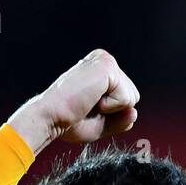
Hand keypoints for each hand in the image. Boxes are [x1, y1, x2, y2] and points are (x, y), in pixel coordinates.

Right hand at [7, 48, 139, 154]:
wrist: (51, 118)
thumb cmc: (70, 122)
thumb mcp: (101, 124)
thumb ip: (120, 120)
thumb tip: (135, 113)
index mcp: (101, 71)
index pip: (127, 98)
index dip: (111, 114)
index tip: (87, 109)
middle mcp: (104, 60)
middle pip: (133, 97)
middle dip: (115, 111)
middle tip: (88, 107)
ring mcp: (106, 61)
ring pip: (132, 97)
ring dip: (112, 110)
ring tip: (88, 102)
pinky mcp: (107, 66)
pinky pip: (127, 99)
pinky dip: (110, 107)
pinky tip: (91, 100)